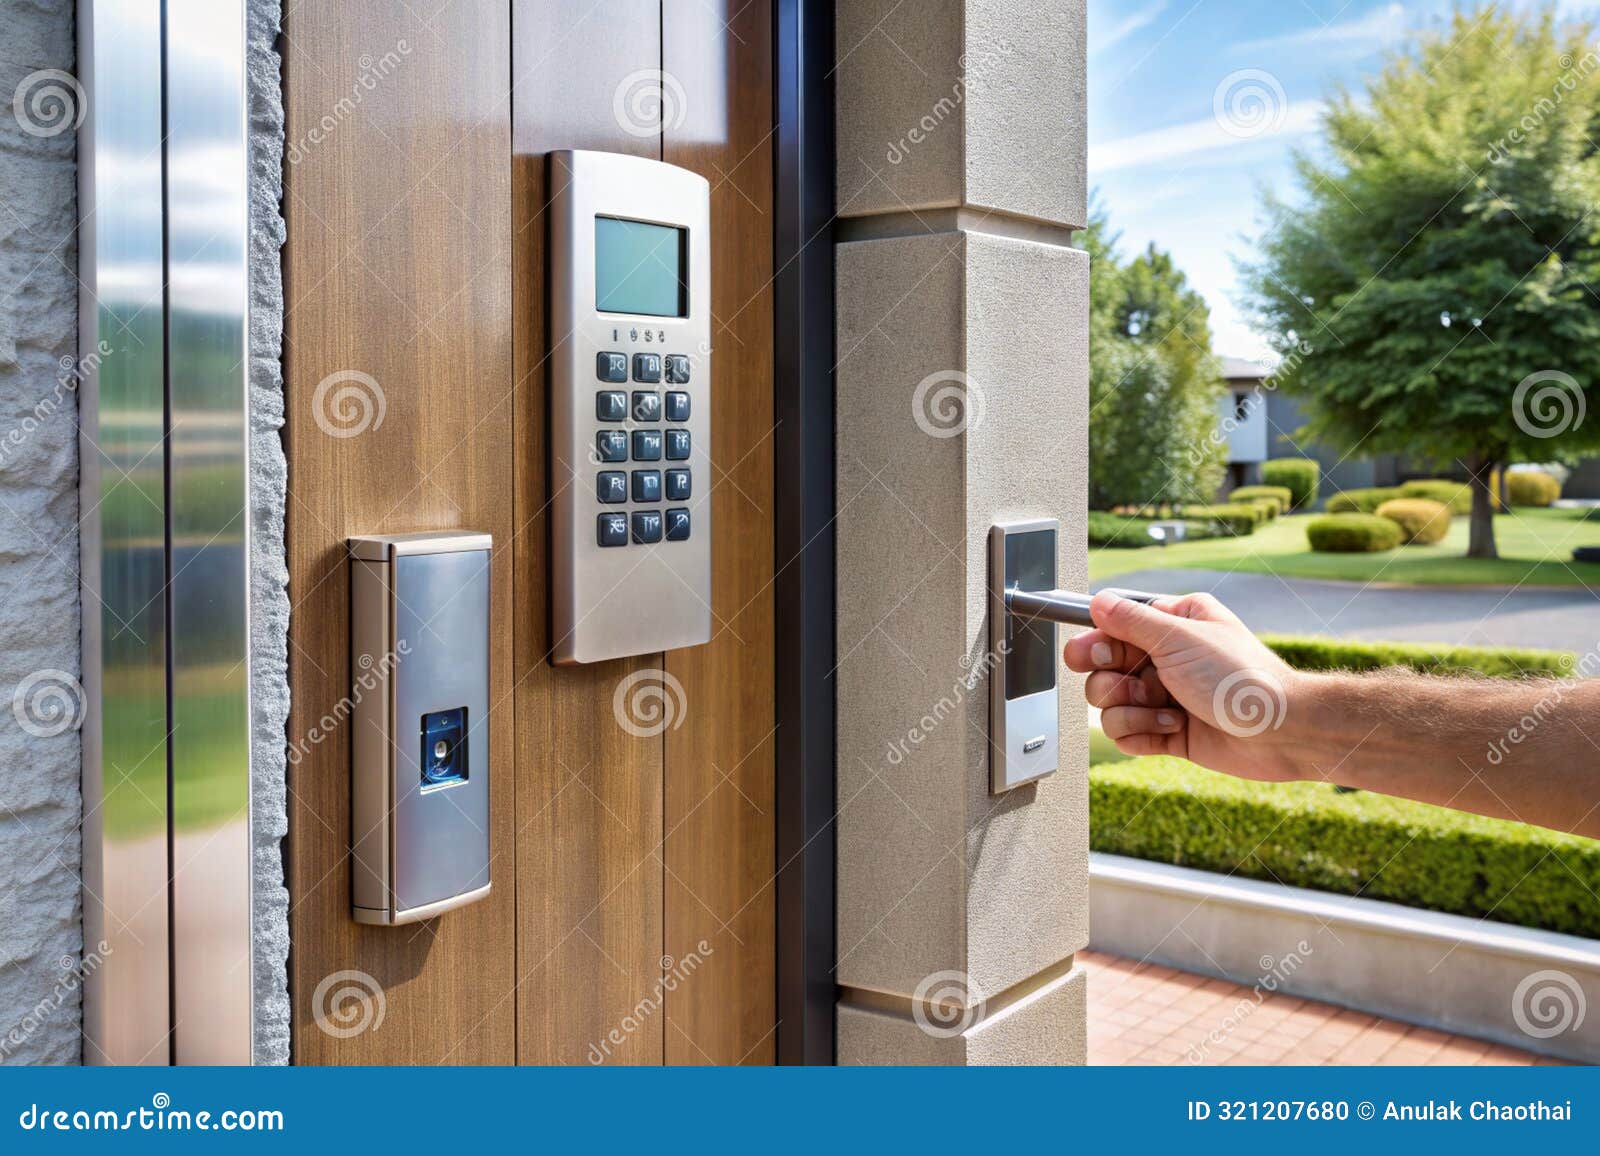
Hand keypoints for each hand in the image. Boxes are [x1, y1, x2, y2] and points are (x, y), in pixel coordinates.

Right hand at [1062, 591, 1307, 780]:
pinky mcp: (1166, 731)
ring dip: (1130, 711)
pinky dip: (1141, 733)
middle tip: (1135, 685)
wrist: (1280, 731)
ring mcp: (1164, 696)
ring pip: (1109, 704)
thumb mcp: (1180, 638)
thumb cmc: (1241, 677)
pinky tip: (1172, 728)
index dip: (1094, 644)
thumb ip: (1132, 621)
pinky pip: (1125, 734)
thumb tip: (1097, 602)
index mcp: (1172, 623)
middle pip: (1102, 668)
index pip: (1111, 628)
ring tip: (1165, 710)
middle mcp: (1165, 657)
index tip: (1088, 655)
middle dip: (1112, 682)